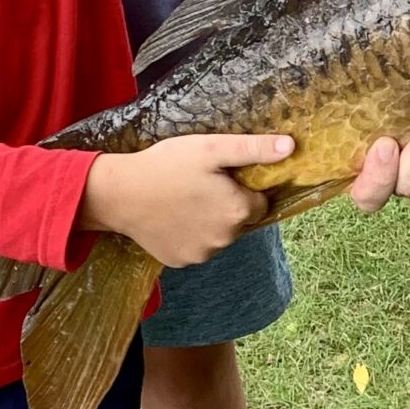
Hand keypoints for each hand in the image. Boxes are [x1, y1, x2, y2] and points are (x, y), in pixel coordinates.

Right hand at [80, 133, 292, 267]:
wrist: (119, 193)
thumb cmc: (166, 165)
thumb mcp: (212, 148)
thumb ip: (253, 149)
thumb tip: (290, 147)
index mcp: (238, 211)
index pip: (261, 202)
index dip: (245, 187)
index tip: (222, 176)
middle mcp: (225, 239)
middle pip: (240, 220)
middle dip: (228, 204)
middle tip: (200, 184)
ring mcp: (202, 254)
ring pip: (219, 235)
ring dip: (210, 220)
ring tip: (184, 198)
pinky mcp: (181, 261)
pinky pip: (196, 247)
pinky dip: (190, 234)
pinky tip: (172, 216)